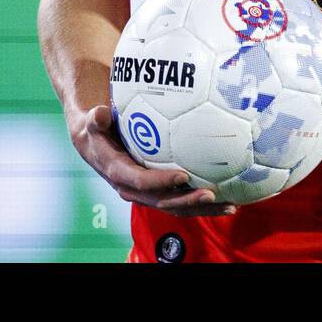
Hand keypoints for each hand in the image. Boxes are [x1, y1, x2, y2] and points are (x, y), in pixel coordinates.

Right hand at [69, 105, 236, 217]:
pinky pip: (182, 201)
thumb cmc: (98, 130)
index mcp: (119, 174)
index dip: (161, 182)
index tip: (183, 176)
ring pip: (176, 206)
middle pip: (163, 201)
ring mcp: (148, 193)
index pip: (142, 182)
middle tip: (211, 193)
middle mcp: (134, 189)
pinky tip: (228, 200)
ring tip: (228, 205)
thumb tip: (100, 113)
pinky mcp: (159, 192)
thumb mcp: (93, 123)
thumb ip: (96, 119)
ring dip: (202, 208)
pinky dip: (204, 204)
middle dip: (187, 200)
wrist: (96, 145)